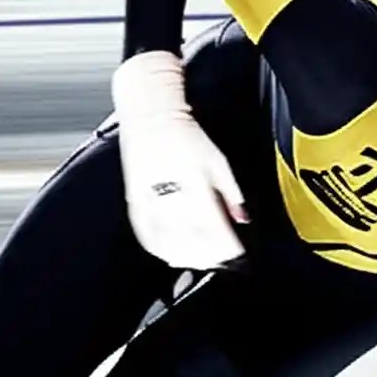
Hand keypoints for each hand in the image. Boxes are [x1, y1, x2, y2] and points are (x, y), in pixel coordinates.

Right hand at [112, 51, 248, 269]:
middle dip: (209, 255)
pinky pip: (144, 233)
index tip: (236, 252)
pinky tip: (170, 255)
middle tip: (221, 260)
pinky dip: (159, 248)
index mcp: (194, 182)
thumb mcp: (218, 161)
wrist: (151, 116)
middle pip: (191, 238)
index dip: (226, 244)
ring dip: (186, 256)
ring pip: (167, 240)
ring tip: (200, 261)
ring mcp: (149, 199)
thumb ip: (232, 192)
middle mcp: (170, 194)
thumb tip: (242, 218)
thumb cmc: (184, 135)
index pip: (213, 224)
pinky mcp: (133, 201)